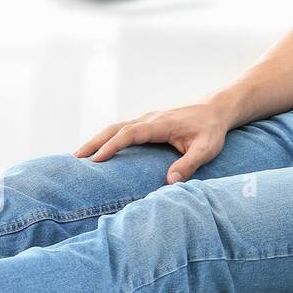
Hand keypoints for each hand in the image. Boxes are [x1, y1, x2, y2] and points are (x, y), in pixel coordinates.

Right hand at [74, 101, 230, 184]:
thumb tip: (170, 182)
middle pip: (116, 128)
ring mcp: (148, 119)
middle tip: (75, 158)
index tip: (96, 159)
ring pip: (117, 127)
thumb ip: (189, 164)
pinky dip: (107, 138)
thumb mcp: (207, 149)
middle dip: (95, 142)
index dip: (113, 146)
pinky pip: (123, 129)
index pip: (131, 133)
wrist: (216, 110)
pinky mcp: (148, 123)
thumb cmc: (211, 130)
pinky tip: (99, 150)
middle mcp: (150, 119)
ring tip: (79, 156)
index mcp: (161, 124)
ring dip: (97, 139)